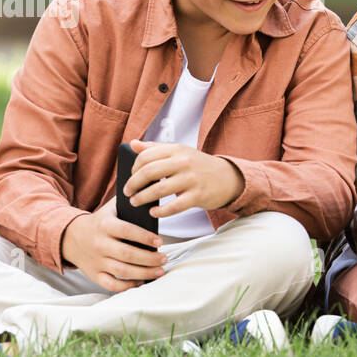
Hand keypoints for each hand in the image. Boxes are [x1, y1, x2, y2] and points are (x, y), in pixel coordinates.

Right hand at [60, 197, 166, 292]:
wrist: (71, 237)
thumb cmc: (100, 222)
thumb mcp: (110, 208)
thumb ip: (129, 201)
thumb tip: (151, 191)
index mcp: (105, 225)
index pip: (127, 231)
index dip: (145, 237)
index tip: (160, 242)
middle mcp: (100, 244)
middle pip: (127, 254)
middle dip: (150, 258)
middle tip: (164, 259)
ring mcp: (97, 261)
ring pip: (123, 271)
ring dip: (144, 273)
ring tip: (160, 271)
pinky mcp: (95, 274)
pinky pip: (112, 285)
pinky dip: (127, 286)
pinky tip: (141, 282)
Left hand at [122, 139, 244, 217]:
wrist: (228, 178)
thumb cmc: (199, 166)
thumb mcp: (180, 152)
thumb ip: (156, 148)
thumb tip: (132, 143)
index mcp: (177, 149)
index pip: (146, 156)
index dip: (133, 168)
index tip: (130, 177)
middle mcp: (184, 162)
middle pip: (149, 172)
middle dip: (133, 184)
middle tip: (127, 192)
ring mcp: (191, 179)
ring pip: (158, 190)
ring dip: (142, 198)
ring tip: (135, 202)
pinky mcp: (198, 196)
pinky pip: (174, 206)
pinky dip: (160, 212)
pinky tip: (154, 212)